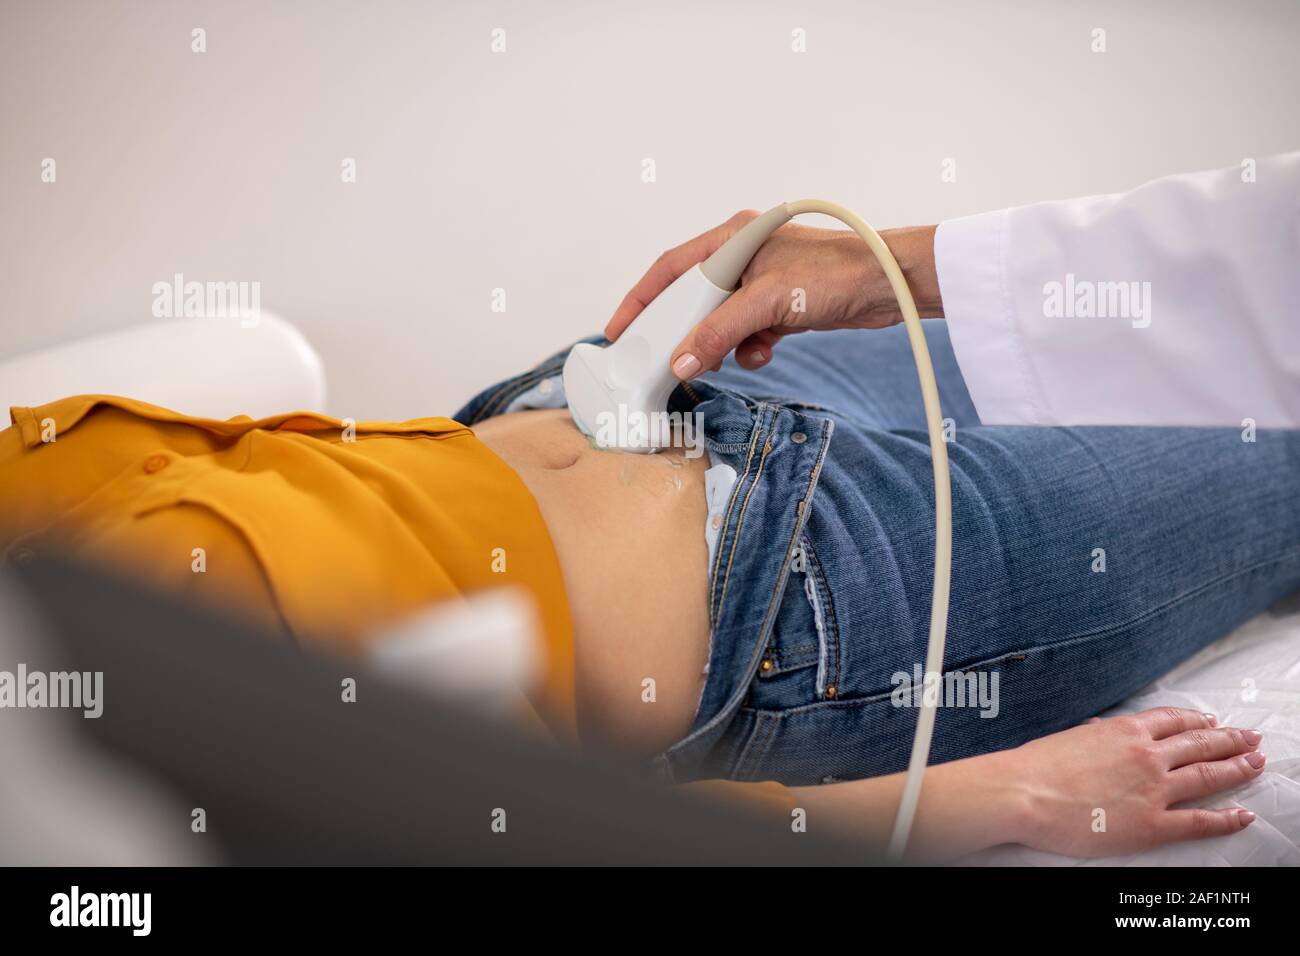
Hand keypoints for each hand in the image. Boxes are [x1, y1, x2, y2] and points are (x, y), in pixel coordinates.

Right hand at [603, 211, 941, 379]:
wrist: (888, 285)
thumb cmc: (837, 272)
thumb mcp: (768, 302)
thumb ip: (720, 332)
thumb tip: (683, 360)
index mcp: (731, 238)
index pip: (670, 268)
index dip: (640, 298)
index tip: (619, 329)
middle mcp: (743, 256)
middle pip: (695, 299)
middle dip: (687, 331)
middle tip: (670, 358)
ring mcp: (762, 282)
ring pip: (722, 321)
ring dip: (723, 344)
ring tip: (728, 357)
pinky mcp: (781, 306)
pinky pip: (748, 332)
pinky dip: (750, 347)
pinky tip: (764, 351)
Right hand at [1012, 707, 1263, 857]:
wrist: (1023, 793)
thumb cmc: (1036, 765)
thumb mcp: (1069, 738)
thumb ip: (1094, 734)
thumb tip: (1102, 728)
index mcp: (1124, 731)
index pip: (1173, 721)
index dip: (1197, 721)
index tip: (1212, 722)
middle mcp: (1147, 755)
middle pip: (1200, 743)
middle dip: (1230, 739)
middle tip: (1251, 738)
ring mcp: (1153, 789)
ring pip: (1207, 775)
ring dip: (1237, 768)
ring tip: (1257, 763)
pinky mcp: (1152, 824)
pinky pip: (1199, 822)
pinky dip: (1225, 818)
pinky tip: (1243, 815)